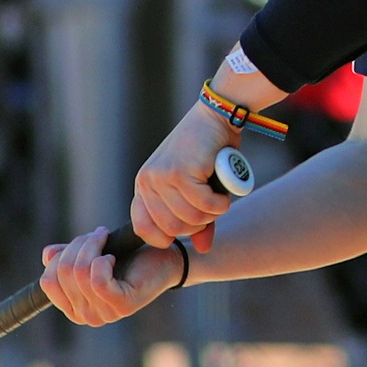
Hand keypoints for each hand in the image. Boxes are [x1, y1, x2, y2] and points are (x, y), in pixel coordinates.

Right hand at [38, 226, 181, 325]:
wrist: (163, 260)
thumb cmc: (126, 257)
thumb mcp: (90, 255)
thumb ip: (66, 257)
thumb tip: (48, 255)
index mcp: (73, 308)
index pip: (48, 282)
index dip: (59, 256)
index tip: (80, 242)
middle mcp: (86, 317)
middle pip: (63, 273)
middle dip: (78, 245)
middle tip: (97, 235)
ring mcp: (104, 315)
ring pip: (79, 272)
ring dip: (91, 246)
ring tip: (105, 238)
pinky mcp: (122, 306)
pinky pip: (98, 280)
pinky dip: (103, 260)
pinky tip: (113, 256)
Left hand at [131, 102, 237, 251]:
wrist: (215, 117)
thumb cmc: (207, 154)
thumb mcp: (197, 190)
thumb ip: (197, 219)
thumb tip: (202, 249)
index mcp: (144, 186)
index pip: (142, 229)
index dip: (166, 237)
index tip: (188, 228)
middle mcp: (148, 181)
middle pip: (172, 229)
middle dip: (197, 225)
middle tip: (211, 208)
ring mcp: (162, 176)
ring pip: (190, 219)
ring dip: (212, 214)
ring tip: (218, 196)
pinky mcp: (181, 172)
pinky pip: (204, 206)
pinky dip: (220, 204)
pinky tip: (224, 191)